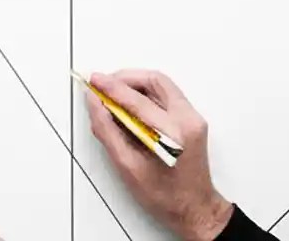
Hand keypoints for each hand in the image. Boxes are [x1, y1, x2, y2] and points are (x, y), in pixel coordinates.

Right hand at [84, 70, 234, 240]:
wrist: (195, 209)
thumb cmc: (164, 196)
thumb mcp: (127, 166)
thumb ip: (107, 130)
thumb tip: (94, 103)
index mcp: (173, 133)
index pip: (138, 100)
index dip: (111, 87)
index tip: (93, 80)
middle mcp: (188, 119)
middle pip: (154, 81)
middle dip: (125, 78)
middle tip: (102, 84)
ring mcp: (193, 117)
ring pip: (161, 85)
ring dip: (135, 85)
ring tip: (112, 94)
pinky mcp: (192, 119)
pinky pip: (167, 96)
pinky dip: (145, 95)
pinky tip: (129, 105)